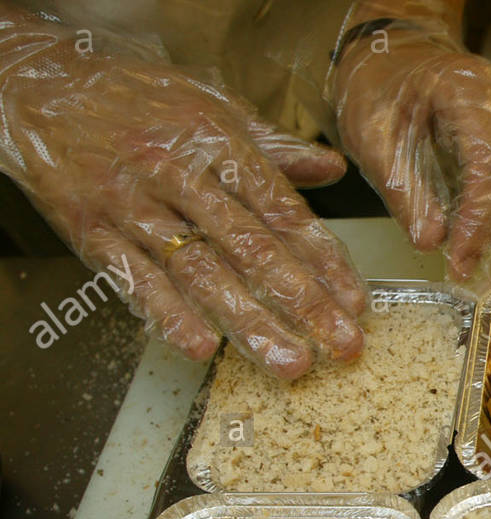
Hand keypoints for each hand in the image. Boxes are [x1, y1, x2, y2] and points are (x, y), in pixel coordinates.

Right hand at [0, 18, 366, 377]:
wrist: (38, 87)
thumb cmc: (136, 100)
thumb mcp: (210, 107)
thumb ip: (273, 146)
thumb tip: (332, 168)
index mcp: (216, 142)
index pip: (283, 210)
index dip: (324, 259)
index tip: (356, 303)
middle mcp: (178, 173)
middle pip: (251, 246)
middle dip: (303, 301)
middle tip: (342, 345)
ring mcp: (132, 203)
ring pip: (199, 269)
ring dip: (248, 321)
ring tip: (290, 362)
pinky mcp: (89, 228)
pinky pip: (132, 276)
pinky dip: (165, 313)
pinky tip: (199, 347)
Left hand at [331, 26, 490, 282]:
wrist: (394, 59)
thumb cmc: (380, 92)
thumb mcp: (372, 138)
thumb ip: (402, 190)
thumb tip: (431, 242)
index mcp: (466, 90)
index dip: (480, 221)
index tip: (460, 260)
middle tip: (468, 261)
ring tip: (475, 248)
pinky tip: (486, 228)